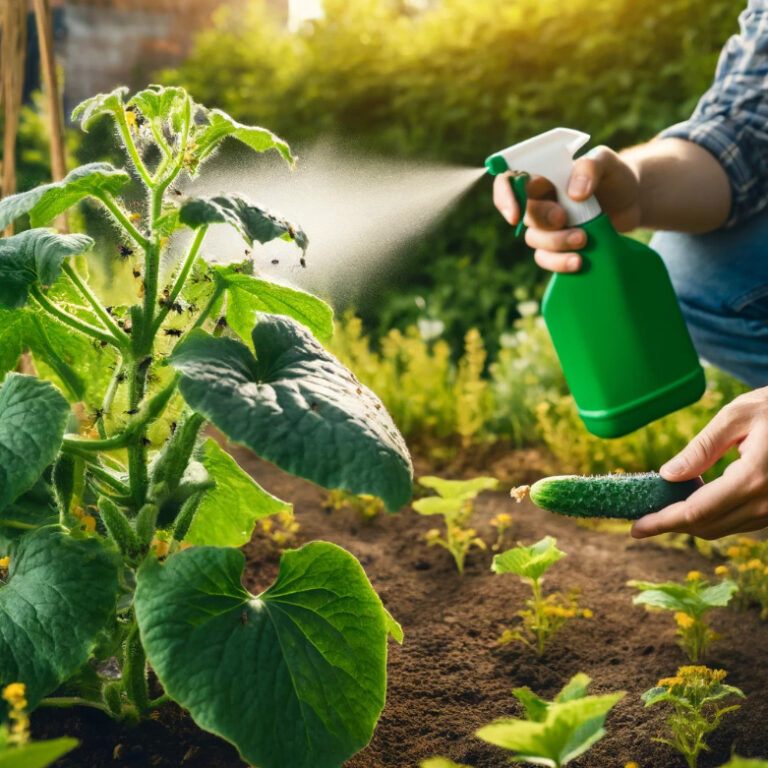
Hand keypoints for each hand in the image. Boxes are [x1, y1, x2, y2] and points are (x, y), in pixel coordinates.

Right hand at [492, 146, 642, 272]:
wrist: (632, 202)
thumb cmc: (614, 176)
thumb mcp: (606, 161)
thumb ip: (589, 167)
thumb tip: (574, 194)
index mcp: (542, 176)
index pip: (508, 182)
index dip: (505, 198)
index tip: (515, 215)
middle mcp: (539, 202)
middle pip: (524, 215)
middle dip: (542, 220)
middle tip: (564, 218)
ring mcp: (547, 227)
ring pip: (534, 240)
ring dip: (556, 243)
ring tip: (584, 239)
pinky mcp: (559, 247)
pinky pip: (546, 259)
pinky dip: (559, 263)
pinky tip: (579, 262)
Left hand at [631, 388, 767, 539]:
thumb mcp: (736, 417)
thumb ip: (700, 449)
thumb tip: (668, 475)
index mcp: (753, 479)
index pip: (696, 512)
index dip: (662, 523)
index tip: (635, 528)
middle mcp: (767, 503)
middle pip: (707, 527)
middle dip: (671, 524)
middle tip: (643, 515)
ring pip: (723, 528)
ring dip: (692, 520)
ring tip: (666, 501)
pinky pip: (739, 521)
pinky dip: (712, 514)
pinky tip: (696, 494)